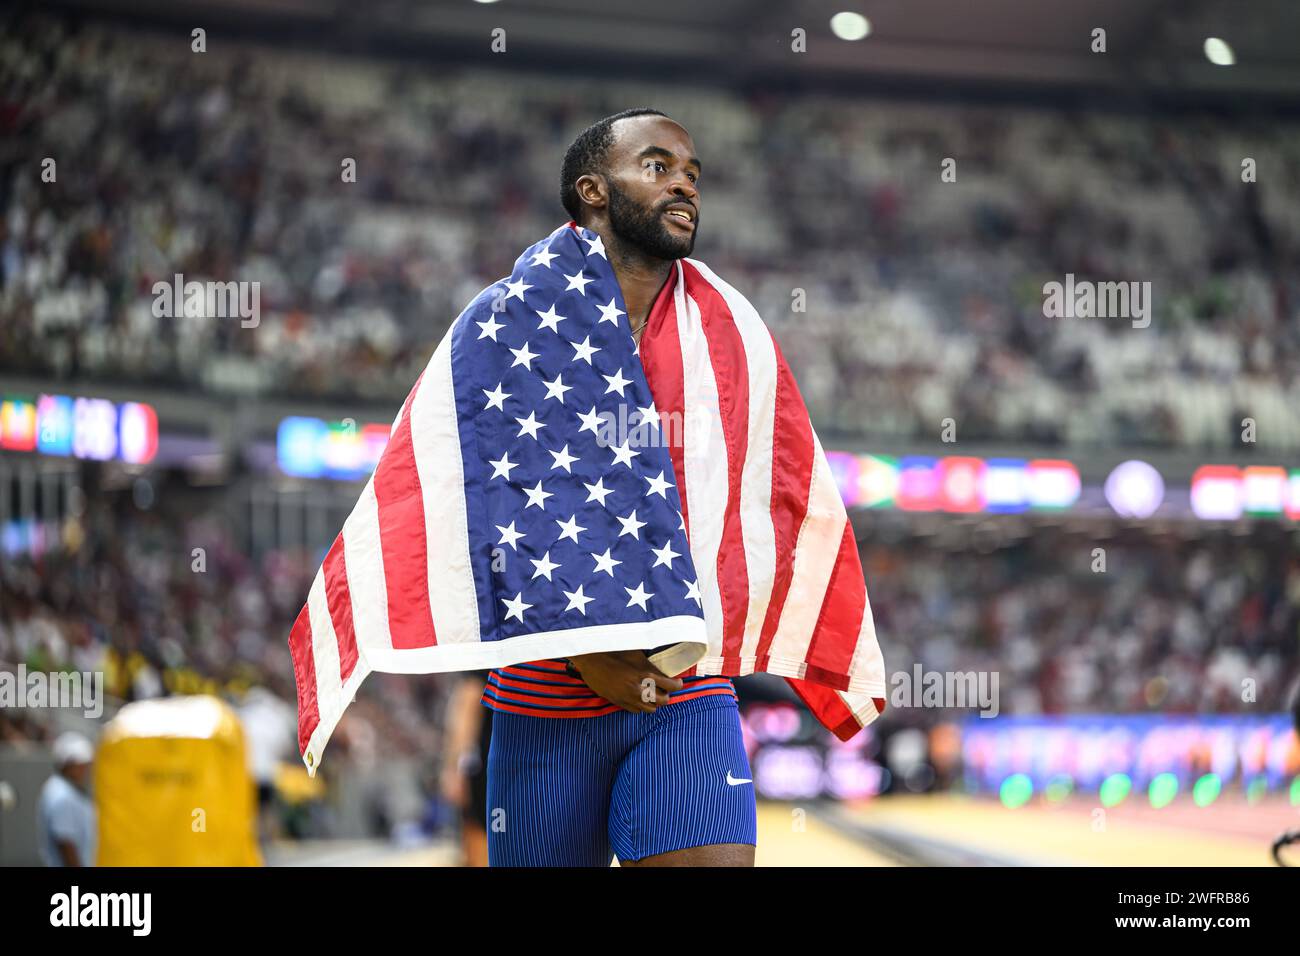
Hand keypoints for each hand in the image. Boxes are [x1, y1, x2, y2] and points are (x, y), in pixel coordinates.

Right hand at [568, 650, 682, 713]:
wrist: (591, 660)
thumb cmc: (613, 652)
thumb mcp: (636, 655)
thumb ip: (650, 665)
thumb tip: (661, 670)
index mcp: (646, 675)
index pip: (671, 686)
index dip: (678, 684)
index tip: (678, 682)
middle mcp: (640, 690)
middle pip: (663, 701)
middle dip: (667, 695)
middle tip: (665, 688)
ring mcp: (629, 698)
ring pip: (651, 709)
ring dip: (654, 702)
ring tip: (652, 694)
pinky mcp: (619, 703)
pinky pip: (636, 711)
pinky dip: (641, 706)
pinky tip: (639, 698)